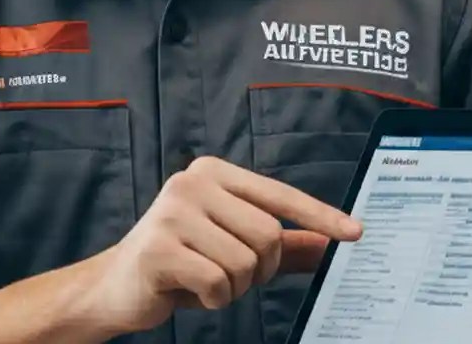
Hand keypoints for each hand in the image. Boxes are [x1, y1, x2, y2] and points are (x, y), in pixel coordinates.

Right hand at [80, 156, 362, 336]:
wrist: (115, 286)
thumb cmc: (181, 262)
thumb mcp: (234, 246)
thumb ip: (283, 245)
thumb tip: (331, 244)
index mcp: (214, 172)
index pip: (280, 195)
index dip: (320, 216)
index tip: (356, 232)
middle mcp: (192, 183)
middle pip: (268, 234)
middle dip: (260, 269)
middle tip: (230, 275)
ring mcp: (172, 213)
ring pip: (245, 262)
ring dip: (234, 287)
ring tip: (205, 280)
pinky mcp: (158, 248)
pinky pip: (217, 283)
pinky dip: (213, 299)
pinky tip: (189, 290)